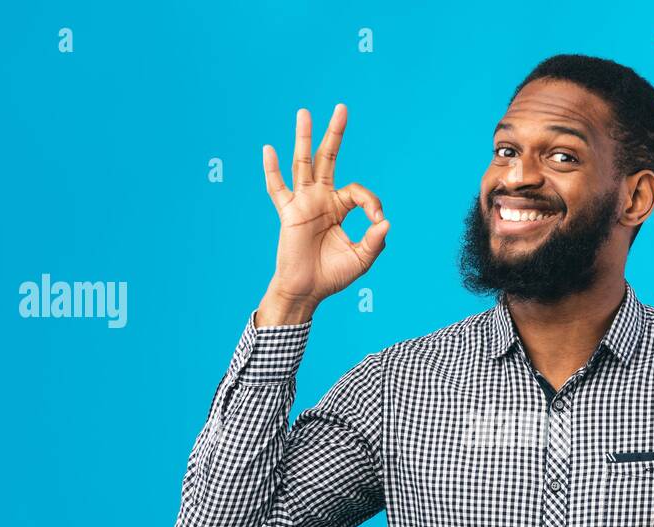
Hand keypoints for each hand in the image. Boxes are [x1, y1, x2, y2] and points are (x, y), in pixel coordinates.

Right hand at [257, 104, 390, 324]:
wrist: (308, 290)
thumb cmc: (333, 275)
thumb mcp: (362, 259)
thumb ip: (375, 241)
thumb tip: (385, 221)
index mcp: (340, 208)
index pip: (358, 192)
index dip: (371, 201)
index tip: (377, 219)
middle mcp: (321, 199)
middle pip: (328, 159)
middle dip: (335, 134)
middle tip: (342, 108)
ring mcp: (303, 203)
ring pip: (303, 164)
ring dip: (304, 138)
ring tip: (304, 112)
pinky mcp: (289, 213)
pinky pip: (278, 189)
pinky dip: (272, 170)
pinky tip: (268, 149)